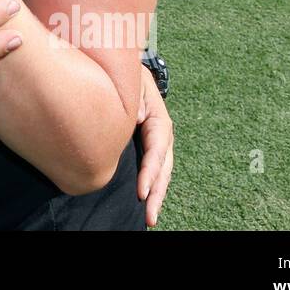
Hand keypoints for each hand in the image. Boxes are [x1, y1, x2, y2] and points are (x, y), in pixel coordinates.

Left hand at [136, 65, 172, 226]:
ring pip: (160, 172)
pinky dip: (150, 186)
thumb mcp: (133, 80)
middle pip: (163, 167)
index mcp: (158, 119)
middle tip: (149, 216)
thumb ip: (136, 97)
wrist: (126, 71)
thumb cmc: (128, 76)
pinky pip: (151, 169)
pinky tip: (145, 203)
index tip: (142, 192)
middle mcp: (161, 134)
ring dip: (156, 195)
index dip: (151, 171)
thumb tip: (137, 118)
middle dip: (157, 193)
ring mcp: (156, 142)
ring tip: (150, 218)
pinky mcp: (146, 147)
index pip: (158, 149)